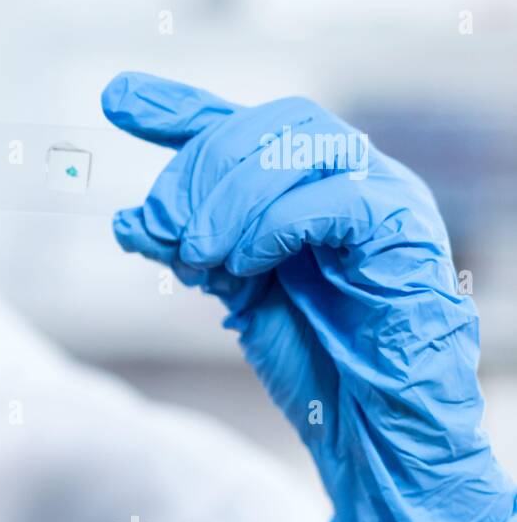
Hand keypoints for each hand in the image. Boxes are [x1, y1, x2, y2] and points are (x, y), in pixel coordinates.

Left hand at [102, 71, 516, 521]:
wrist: (373, 425)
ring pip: (297, 145)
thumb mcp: (235, 292)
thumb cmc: (315, 357)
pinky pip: (334, 197)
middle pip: (261, 127)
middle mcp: (343, 176)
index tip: (117, 96)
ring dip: (228, 198)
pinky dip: (273, 224)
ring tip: (195, 255)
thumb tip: (129, 220)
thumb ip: (192, 248)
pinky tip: (244, 263)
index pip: (237, 126)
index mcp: (301, 185)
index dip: (176, 106)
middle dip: (194, 170)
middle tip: (159, 228)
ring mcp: (380, 193)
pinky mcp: (402, 228)